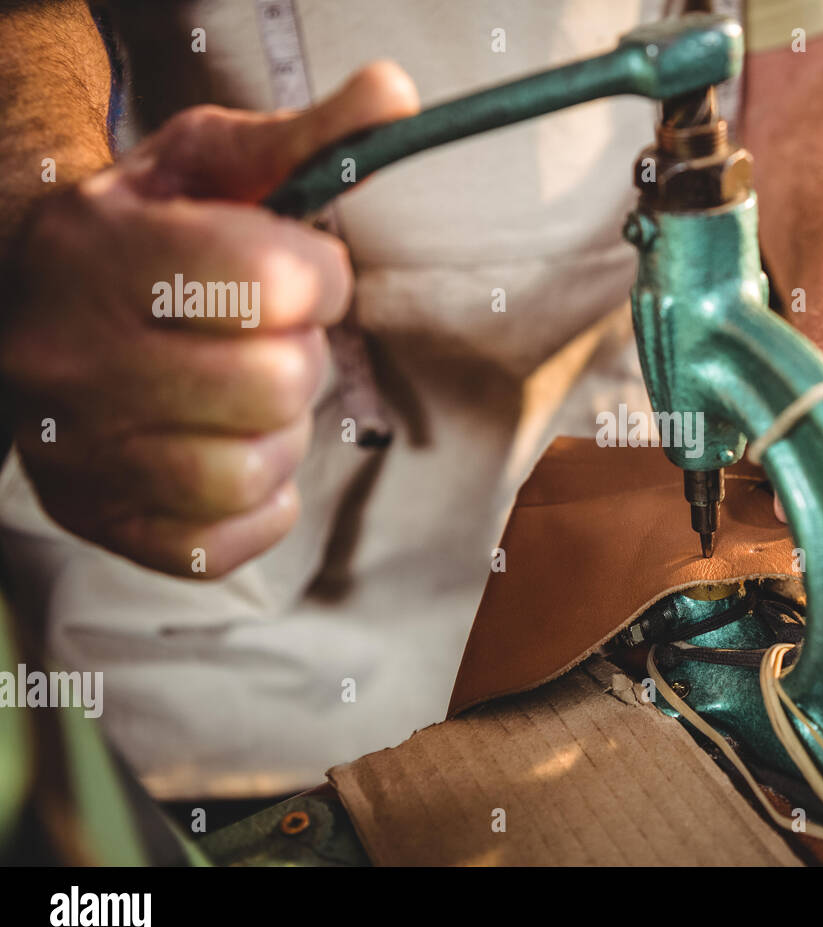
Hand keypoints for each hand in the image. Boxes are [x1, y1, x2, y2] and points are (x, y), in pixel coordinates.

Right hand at [0, 62, 417, 576]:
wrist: (34, 299)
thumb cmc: (149, 230)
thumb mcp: (214, 164)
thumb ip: (309, 138)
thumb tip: (399, 96)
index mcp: (102, 249)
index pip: (273, 283)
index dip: (320, 281)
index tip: (301, 276)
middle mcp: (70, 355)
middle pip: (274, 386)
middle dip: (301, 359)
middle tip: (267, 340)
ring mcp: (77, 448)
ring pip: (249, 472)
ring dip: (280, 437)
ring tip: (248, 400)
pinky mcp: (97, 518)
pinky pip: (220, 546)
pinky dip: (258, 508)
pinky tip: (237, 457)